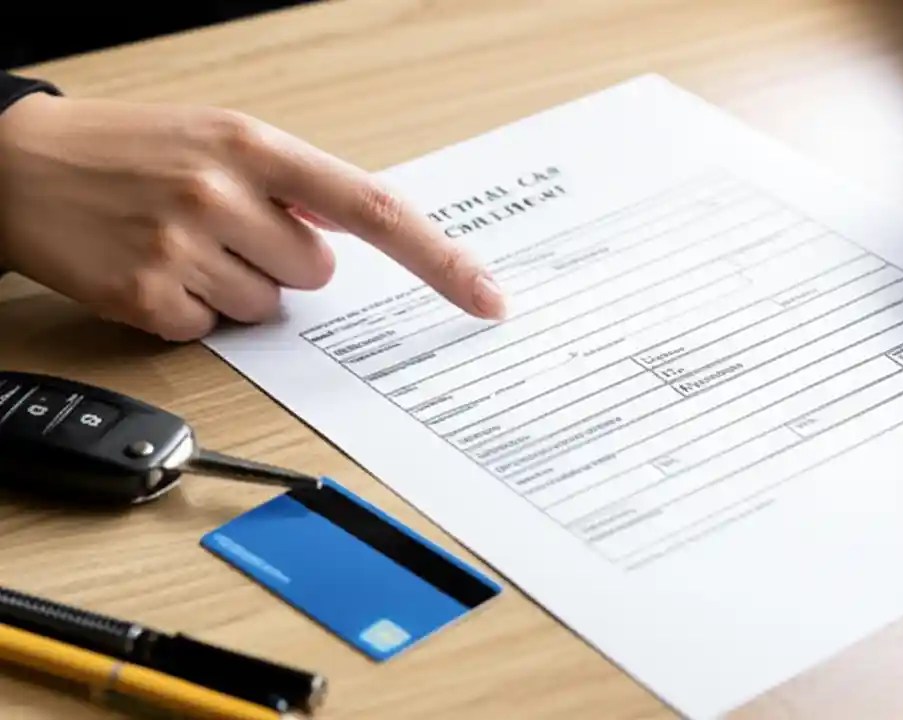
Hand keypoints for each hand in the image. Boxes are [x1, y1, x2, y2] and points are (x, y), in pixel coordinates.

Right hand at [0, 94, 505, 340]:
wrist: (20, 163)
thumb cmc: (132, 150)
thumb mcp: (221, 136)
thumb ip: (296, 182)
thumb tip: (362, 228)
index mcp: (255, 146)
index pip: (374, 209)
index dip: (440, 259)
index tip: (487, 295)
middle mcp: (223, 192)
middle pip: (316, 271)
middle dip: (282, 259)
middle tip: (223, 225)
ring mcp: (184, 248)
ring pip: (269, 307)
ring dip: (237, 285)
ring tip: (181, 241)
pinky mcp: (149, 299)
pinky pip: (215, 328)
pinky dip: (193, 308)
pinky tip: (154, 267)